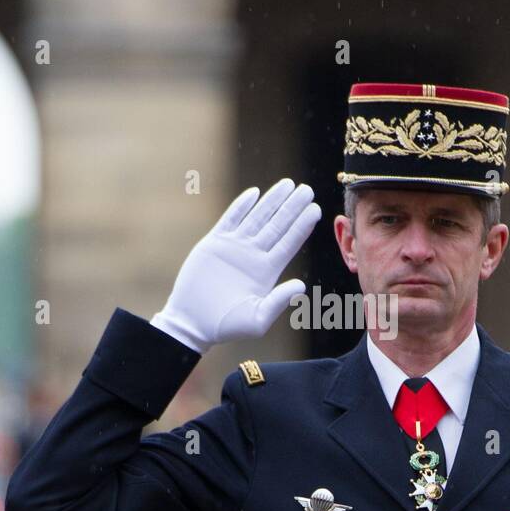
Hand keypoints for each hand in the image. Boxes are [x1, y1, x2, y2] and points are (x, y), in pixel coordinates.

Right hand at [151, 179, 320, 352]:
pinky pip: (230, 219)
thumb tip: (300, 287)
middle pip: (277, 225)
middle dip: (292, 207)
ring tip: (288, 184)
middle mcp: (254, 256)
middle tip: (307, 189)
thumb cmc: (226, 326)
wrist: (193, 323)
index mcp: (267, 271)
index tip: (315, 209)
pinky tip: (254, 192)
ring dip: (272, 200)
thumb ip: (279, 302)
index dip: (302, 226)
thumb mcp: (257, 319)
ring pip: (257, 217)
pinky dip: (241, 206)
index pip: (289, 242)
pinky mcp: (214, 243)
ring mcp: (234, 247)